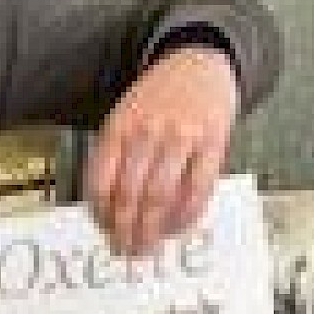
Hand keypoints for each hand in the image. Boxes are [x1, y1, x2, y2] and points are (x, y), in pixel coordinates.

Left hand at [85, 47, 238, 255]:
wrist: (199, 62)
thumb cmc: (156, 97)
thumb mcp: (124, 116)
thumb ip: (114, 155)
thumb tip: (107, 208)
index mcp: (118, 126)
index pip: (101, 180)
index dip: (100, 213)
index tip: (103, 231)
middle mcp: (147, 132)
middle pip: (130, 194)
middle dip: (125, 230)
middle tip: (125, 251)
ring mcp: (182, 137)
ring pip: (161, 196)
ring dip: (152, 230)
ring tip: (148, 249)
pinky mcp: (213, 143)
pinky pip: (198, 190)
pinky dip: (186, 217)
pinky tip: (177, 229)